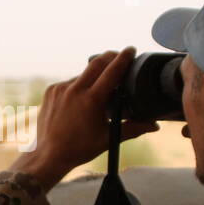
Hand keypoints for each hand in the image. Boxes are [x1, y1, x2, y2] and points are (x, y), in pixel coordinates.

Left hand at [9, 48, 159, 190]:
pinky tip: (82, 98)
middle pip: (97, 62)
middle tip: (120, 56)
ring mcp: (60, 89)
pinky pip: (69, 82)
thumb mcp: (109, 138)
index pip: (112, 71)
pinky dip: (79, 86)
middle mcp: (75, 90)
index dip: (124, 58)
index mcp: (91, 100)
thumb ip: (133, 128)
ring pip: (83, 74)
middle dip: (110, 57)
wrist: (48, 155)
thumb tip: (155, 125)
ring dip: (94, 76)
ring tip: (101, 87)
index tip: (131, 49)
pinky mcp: (51, 91)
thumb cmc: (80, 149)